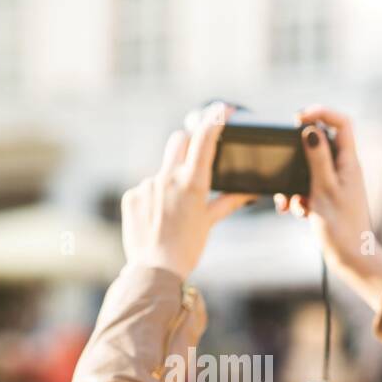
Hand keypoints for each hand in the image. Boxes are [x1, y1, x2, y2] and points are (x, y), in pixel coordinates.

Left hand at [120, 103, 252, 279]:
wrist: (155, 271)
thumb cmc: (188, 248)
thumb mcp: (210, 222)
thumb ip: (228, 201)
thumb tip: (250, 193)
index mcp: (192, 183)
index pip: (204, 139)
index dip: (214, 120)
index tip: (221, 110)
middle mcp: (168, 178)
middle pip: (178, 140)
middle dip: (188, 142)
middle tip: (194, 159)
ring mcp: (147, 185)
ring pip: (162, 169)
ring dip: (169, 181)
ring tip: (172, 211)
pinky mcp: (131, 196)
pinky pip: (145, 188)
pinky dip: (153, 198)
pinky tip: (155, 219)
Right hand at [275, 106, 381, 312]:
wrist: (350, 259)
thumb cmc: (341, 227)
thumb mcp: (324, 189)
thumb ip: (317, 157)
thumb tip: (311, 129)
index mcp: (349, 162)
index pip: (342, 123)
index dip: (321, 113)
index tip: (298, 117)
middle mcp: (345, 170)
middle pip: (321, 144)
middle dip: (299, 153)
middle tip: (285, 163)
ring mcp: (337, 185)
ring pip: (310, 168)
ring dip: (294, 181)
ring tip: (288, 200)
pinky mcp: (328, 199)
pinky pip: (308, 188)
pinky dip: (298, 197)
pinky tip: (294, 211)